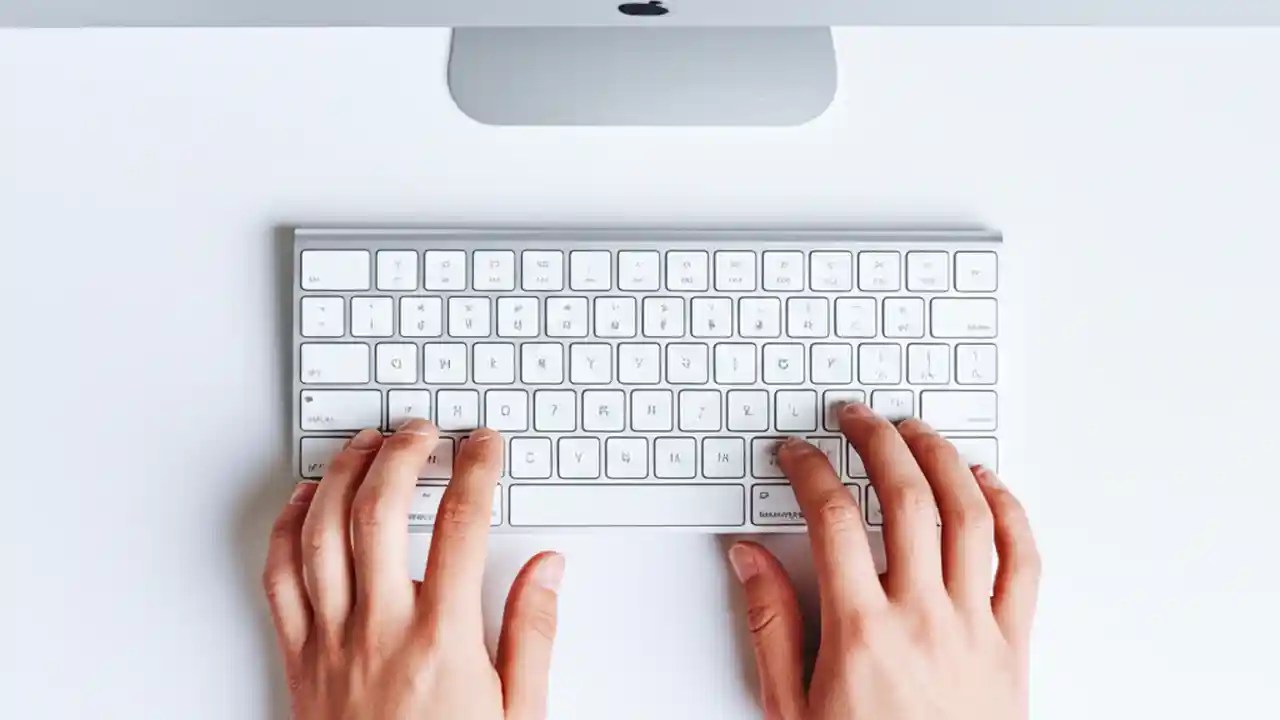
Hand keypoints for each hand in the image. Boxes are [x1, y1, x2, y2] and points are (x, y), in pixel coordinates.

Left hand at [262, 421, 564, 719]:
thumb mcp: (520, 713)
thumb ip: (533, 632)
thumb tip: (547, 566)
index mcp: (442, 642)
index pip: (461, 526)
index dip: (476, 470)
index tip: (485, 445)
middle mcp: (379, 632)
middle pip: (377, 514)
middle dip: (401, 455)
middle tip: (423, 431)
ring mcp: (330, 643)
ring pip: (320, 535)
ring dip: (341, 477)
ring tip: (366, 446)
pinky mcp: (297, 660)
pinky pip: (278, 578)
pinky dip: (287, 528)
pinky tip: (305, 502)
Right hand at [730, 403, 1039, 719]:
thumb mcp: (792, 708)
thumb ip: (770, 626)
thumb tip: (748, 559)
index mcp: (861, 633)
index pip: (832, 520)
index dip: (810, 471)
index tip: (796, 454)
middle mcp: (923, 618)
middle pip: (904, 498)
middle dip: (876, 440)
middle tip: (855, 417)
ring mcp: (975, 627)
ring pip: (968, 515)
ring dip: (941, 459)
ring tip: (916, 431)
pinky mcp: (1013, 643)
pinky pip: (1023, 561)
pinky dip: (1009, 511)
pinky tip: (987, 484)